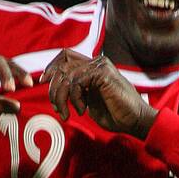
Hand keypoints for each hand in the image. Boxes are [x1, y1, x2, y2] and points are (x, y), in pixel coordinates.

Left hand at [43, 50, 157, 138]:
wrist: (135, 120)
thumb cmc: (116, 115)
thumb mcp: (89, 102)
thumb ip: (77, 93)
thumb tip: (59, 91)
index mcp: (92, 67)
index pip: (65, 57)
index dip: (51, 67)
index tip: (43, 83)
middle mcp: (96, 63)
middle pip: (62, 64)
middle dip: (53, 87)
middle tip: (57, 108)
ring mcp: (100, 66)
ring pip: (67, 74)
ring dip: (61, 97)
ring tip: (67, 113)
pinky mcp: (103, 74)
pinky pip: (77, 82)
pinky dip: (75, 98)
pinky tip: (82, 110)